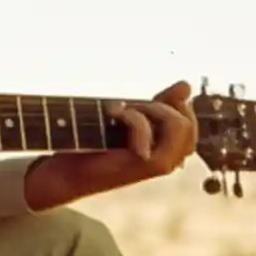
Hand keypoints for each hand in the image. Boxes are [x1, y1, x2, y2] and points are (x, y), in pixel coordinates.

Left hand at [24, 80, 197, 209]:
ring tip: (121, 113)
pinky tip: (111, 115)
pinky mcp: (147, 165)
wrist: (66, 171)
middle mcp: (170, 161)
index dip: (171, 104)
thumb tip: (186, 85)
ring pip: (179, 126)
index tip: (140, 102)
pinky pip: (149, 129)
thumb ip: (158, 104)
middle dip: (159, 105)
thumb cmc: (94, 143)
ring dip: (148, 109)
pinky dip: (130, 115)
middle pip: (187, 125)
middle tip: (129, 107)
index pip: (188, 123)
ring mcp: (161, 165)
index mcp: (168, 150)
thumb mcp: (130, 116)